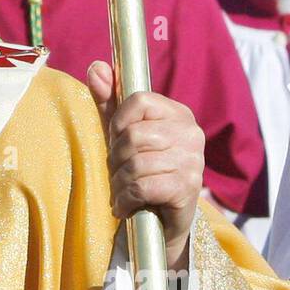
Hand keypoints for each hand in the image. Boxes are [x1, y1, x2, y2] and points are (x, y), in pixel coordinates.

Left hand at [86, 60, 203, 271]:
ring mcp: (193, 161)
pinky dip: (126, 199)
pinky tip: (127, 206)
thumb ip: (109, 102)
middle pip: (133, 135)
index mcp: (178, 114)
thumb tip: (96, 66)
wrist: (162, 223)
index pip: (139, 101)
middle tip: (119, 174)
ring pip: (135, 163)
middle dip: (115, 159)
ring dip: (119, 183)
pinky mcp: (188, 188)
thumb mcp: (121, 135)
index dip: (118, 122)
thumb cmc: (141, 172)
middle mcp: (191, 134)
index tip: (115, 140)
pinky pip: (143, 186)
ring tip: (122, 192)